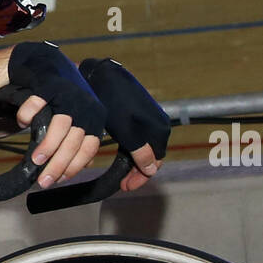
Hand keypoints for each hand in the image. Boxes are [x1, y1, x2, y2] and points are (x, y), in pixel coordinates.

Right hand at [0, 42, 106, 187]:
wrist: (40, 61)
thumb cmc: (55, 93)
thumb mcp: (72, 116)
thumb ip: (78, 137)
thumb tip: (83, 164)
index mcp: (95, 114)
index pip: (89, 147)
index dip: (73, 166)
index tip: (58, 180)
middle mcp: (86, 103)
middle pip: (74, 141)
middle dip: (58, 165)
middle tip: (43, 181)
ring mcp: (69, 91)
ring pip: (60, 126)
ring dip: (47, 146)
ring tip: (34, 161)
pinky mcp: (50, 82)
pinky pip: (38, 105)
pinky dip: (28, 116)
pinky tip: (21, 122)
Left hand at [78, 58, 171, 191]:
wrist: (104, 76)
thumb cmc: (115, 102)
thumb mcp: (126, 131)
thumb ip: (139, 151)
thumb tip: (151, 169)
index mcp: (158, 130)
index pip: (156, 161)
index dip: (142, 176)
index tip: (126, 186)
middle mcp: (157, 125)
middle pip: (150, 156)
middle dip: (137, 172)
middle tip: (122, 184)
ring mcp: (148, 120)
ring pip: (143, 148)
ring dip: (132, 163)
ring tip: (119, 175)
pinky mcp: (138, 115)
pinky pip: (138, 139)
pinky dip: (129, 150)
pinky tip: (118, 156)